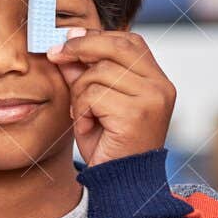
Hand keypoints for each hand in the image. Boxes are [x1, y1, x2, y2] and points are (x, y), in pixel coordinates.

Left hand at [47, 30, 174, 165]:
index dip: (95, 37)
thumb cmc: (107, 141)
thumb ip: (83, 72)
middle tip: (56, 56)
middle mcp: (161, 85)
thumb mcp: (92, 100)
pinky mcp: (138, 113)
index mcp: (156, 79)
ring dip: (79, 93)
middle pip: (116, 47)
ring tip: (84, 115)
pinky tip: (88, 126)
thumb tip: (66, 39)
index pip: (129, 41)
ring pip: (99, 72)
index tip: (66, 42)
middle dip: (80, 48)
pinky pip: (93, 94)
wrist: (119, 180)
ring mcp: (152, 98)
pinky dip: (81, 110)